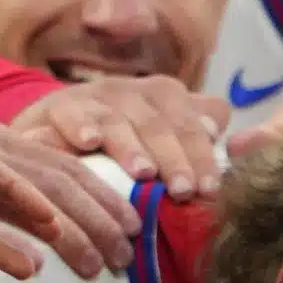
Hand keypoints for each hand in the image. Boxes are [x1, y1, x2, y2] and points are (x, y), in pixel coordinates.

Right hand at [16, 73, 228, 201]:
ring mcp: (95, 97)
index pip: (192, 123)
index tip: (210, 190)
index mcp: (164, 97)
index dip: (203, 155)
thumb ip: (195, 135)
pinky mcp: (58, 107)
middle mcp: (133, 92)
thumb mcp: (159, 138)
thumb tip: (231, 142)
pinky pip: (70, 114)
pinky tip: (89, 144)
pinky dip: (79, 125)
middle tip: (184, 191)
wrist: (52, 128)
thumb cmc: (117, 143)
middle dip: (175, 157)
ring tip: (144, 172)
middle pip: (159, 123)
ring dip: (132, 146)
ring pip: (119, 119)